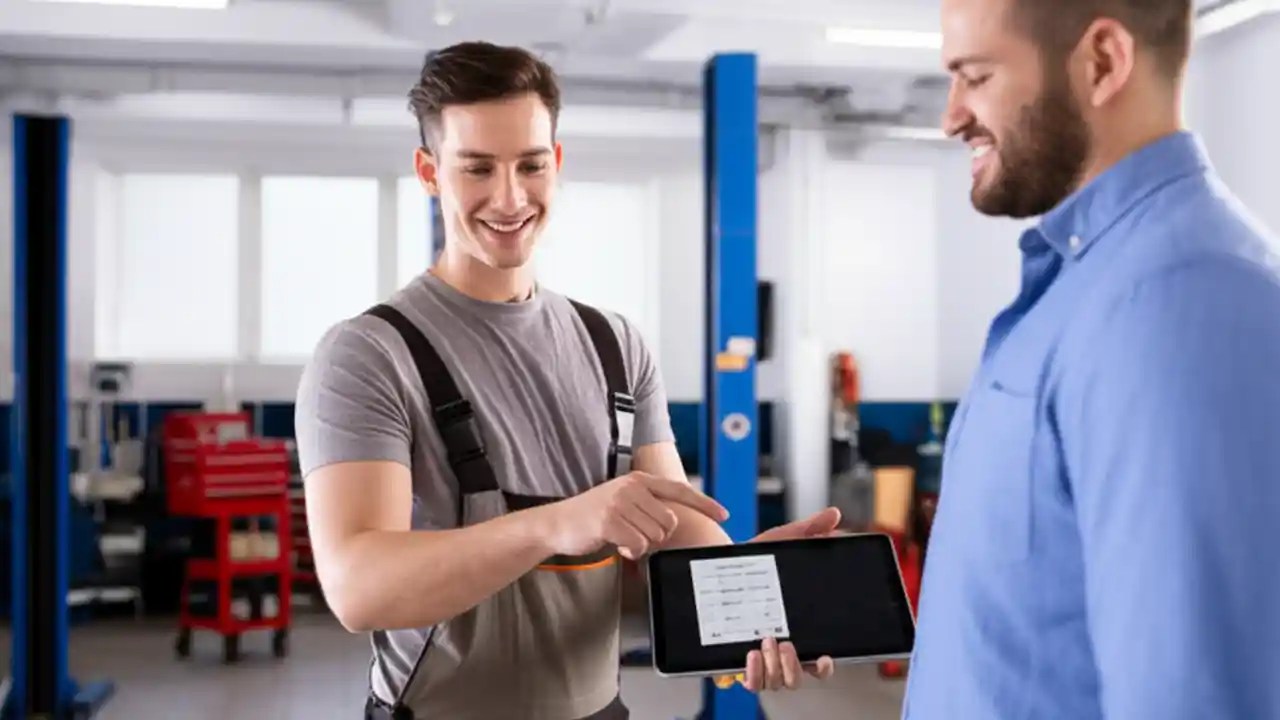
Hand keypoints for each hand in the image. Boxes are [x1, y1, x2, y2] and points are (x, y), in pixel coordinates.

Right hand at [536, 472, 728, 560]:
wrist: (558, 523)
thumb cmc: (594, 517)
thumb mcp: (623, 501)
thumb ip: (648, 506)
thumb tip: (673, 523)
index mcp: (639, 480)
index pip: (680, 490)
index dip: (704, 503)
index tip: (724, 514)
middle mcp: (632, 487)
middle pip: (670, 522)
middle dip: (657, 536)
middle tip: (635, 535)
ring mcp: (619, 502)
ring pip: (655, 535)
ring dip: (642, 545)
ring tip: (622, 538)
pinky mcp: (609, 521)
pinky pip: (637, 545)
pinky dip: (630, 552)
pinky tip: (616, 545)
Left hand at [713, 507, 842, 691]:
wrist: (714, 567)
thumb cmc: (751, 559)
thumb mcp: (778, 541)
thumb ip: (807, 529)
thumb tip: (835, 515)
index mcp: (797, 629)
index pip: (819, 662)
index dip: (825, 667)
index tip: (824, 657)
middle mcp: (778, 649)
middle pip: (796, 680)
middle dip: (794, 667)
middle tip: (783, 642)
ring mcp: (757, 658)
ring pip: (774, 684)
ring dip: (773, 669)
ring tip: (764, 642)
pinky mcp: (734, 660)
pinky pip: (749, 683)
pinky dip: (752, 675)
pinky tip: (748, 654)